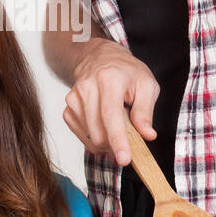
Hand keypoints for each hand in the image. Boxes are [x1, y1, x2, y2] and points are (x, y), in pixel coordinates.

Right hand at [64, 39, 159, 165]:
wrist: (100, 57)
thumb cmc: (126, 71)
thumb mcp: (146, 85)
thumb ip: (146, 111)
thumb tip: (147, 135)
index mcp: (109, 79)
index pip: (111, 115)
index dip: (118, 140)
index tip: (124, 159)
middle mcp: (87, 88)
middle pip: (98, 131)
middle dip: (115, 144)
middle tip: (129, 138)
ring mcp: (74, 98)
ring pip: (89, 137)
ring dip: (106, 142)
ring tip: (117, 128)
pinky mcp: (68, 107)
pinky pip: (81, 134)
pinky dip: (94, 138)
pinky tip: (104, 127)